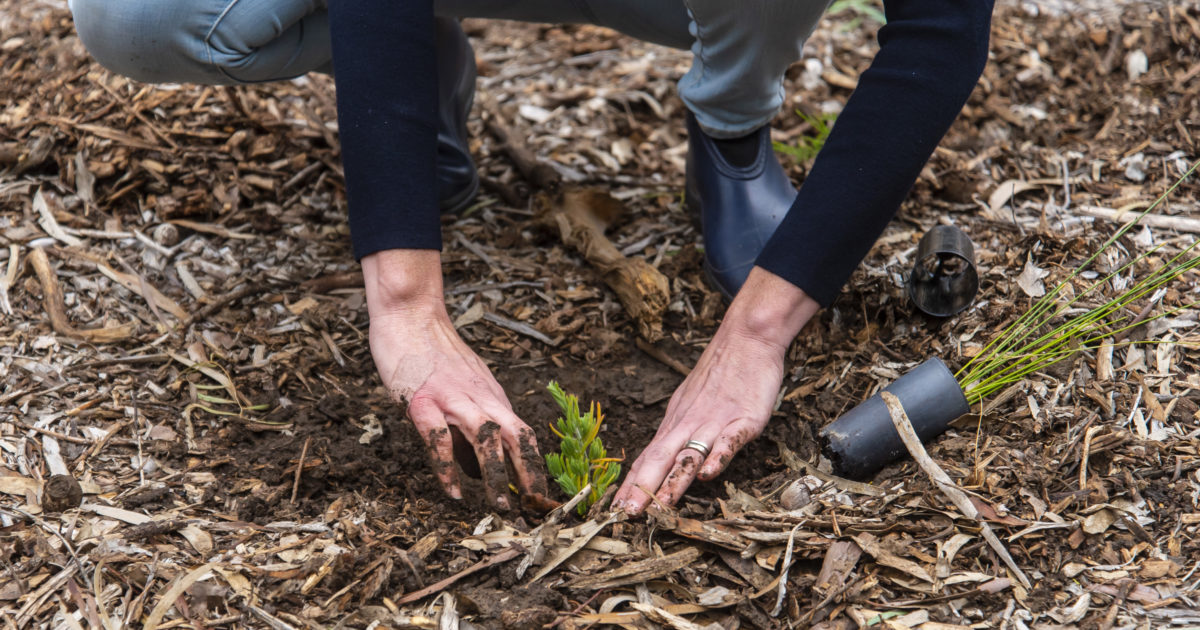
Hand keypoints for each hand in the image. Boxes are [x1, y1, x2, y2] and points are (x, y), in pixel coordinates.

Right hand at [362, 249, 547, 509]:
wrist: (410, 314)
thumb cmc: (434, 355)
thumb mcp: (466, 389)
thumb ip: (475, 426)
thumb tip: (482, 472)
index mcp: (492, 398)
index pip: (524, 435)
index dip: (537, 467)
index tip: (545, 498)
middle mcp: (480, 398)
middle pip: (515, 437)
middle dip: (529, 475)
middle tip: (536, 509)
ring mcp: (452, 398)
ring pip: (485, 438)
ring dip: (496, 475)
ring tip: (501, 507)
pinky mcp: (422, 400)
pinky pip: (438, 438)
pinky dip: (447, 467)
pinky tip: (452, 491)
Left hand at [612, 267, 819, 514]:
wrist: (746, 337)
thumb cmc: (720, 372)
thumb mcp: (690, 402)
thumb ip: (679, 431)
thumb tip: (662, 458)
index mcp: (674, 422)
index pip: (647, 458)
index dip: (631, 484)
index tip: (614, 510)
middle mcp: (688, 423)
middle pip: (659, 459)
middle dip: (641, 490)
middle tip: (624, 516)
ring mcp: (715, 421)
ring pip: (690, 454)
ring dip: (673, 482)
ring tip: (658, 507)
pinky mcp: (743, 418)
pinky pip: (728, 441)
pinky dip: (717, 458)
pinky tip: (708, 475)